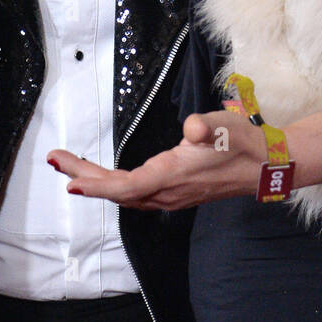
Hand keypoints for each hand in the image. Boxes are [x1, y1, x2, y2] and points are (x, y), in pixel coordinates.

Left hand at [47, 110, 269, 209]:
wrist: (266, 165)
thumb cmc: (244, 142)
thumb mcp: (226, 126)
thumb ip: (206, 126)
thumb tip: (191, 128)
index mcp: (173, 175)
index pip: (127, 185)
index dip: (97, 186)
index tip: (69, 183)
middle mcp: (167, 192)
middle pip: (117, 190)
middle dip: (83, 176)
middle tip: (54, 159)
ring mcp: (170, 196)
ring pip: (124, 194)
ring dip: (95, 182)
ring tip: (69, 166)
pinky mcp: (174, 192)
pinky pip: (135, 193)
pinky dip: (112, 186)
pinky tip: (103, 178)